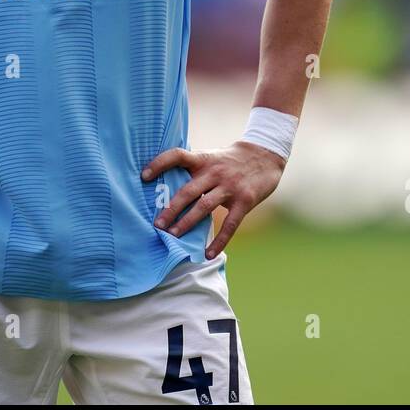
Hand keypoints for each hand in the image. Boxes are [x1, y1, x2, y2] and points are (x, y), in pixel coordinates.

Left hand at [142, 141, 285, 258]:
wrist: (265, 155)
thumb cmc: (230, 160)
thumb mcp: (211, 157)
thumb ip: (193, 170)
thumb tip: (165, 186)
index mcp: (203, 159)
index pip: (177, 155)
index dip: (159, 163)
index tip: (144, 176)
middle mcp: (214, 171)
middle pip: (188, 190)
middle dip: (171, 208)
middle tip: (157, 224)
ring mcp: (230, 186)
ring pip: (204, 207)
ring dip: (187, 222)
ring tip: (173, 236)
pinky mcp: (245, 200)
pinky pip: (230, 224)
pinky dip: (219, 241)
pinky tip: (208, 254)